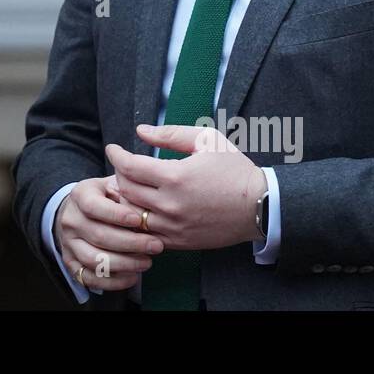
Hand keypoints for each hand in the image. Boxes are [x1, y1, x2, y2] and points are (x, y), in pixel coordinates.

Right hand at [54, 176, 164, 291]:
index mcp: (80, 195)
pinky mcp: (71, 263)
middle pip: (99, 236)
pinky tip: (132, 276)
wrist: (80, 212)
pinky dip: (113, 281)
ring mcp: (68, 243)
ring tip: (146, 262)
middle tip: (155, 246)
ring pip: (94, 259)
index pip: (93, 206)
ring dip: (124, 264)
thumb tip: (146, 210)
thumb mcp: (115, 186)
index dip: (117, 215)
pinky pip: (89, 278)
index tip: (139, 220)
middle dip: (131, 243)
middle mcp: (71, 220)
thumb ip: (128, 194)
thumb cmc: (106, 198)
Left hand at [105, 124, 266, 250]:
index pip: (129, 166)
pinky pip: (146, 233)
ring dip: (124, 198)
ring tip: (127, 185)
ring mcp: (173, 227)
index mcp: (175, 177)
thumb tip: (140, 131)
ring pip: (131, 214)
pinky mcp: (179, 242)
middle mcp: (170, 205)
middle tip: (123, 165)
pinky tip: (141, 208)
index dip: (116, 155)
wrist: (260, 206)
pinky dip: (138, 220)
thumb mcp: (206, 140)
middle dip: (118, 173)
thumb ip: (170, 134)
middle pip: (125, 190)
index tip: (113, 149)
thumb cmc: (234, 169)